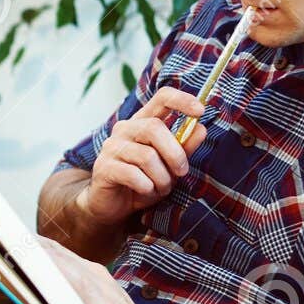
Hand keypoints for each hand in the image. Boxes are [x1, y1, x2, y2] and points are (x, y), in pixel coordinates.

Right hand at [80, 87, 208, 227]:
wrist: (113, 206)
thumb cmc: (144, 180)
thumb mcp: (169, 165)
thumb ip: (183, 147)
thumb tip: (200, 129)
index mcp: (143, 122)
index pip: (162, 98)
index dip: (182, 100)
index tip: (200, 111)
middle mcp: (125, 129)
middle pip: (154, 128)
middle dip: (175, 154)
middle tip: (182, 173)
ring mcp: (112, 147)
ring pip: (147, 156)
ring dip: (162, 178)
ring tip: (160, 188)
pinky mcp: (104, 167)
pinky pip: (133, 175)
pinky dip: (147, 187)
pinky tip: (146, 191)